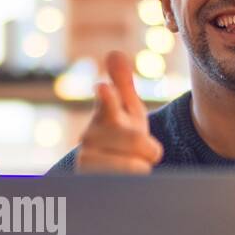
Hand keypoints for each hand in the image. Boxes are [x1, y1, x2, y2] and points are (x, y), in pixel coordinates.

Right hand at [75, 51, 162, 172]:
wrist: (108, 174)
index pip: (106, 102)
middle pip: (136, 139)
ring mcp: (86, 160)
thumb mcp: (128, 111)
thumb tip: (114, 51)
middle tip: (140, 151)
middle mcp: (89, 135)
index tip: (103, 87)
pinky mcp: (89, 183)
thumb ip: (123, 84)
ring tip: (130, 165)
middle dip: (148, 149)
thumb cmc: (122, 139)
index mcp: (103, 113)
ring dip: (141, 167)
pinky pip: (128, 182)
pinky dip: (134, 181)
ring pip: (135, 165)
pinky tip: (122, 180)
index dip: (107, 96)